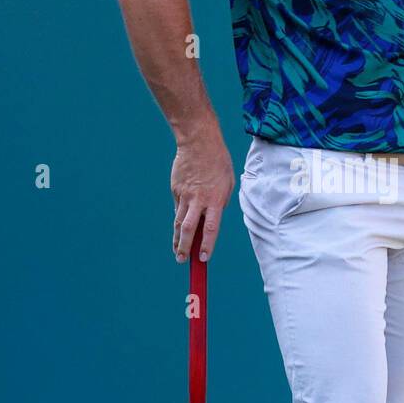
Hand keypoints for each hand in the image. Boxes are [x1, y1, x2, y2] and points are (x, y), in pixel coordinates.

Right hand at [171, 137, 234, 263]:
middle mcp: (198, 200)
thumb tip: (210, 219)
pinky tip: (179, 226)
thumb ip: (220, 203)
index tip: (203, 258)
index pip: (210, 229)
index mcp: (215, 200)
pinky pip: (177, 207)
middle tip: (182, 260)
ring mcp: (184, 195)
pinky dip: (179, 218)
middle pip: (188, 229)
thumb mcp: (228, 184)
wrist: (199, 142)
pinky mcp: (175, 189)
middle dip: (184, 248)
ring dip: (177, 239)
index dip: (206, 246)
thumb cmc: (218, 162)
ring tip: (177, 252)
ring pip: (178, 222)